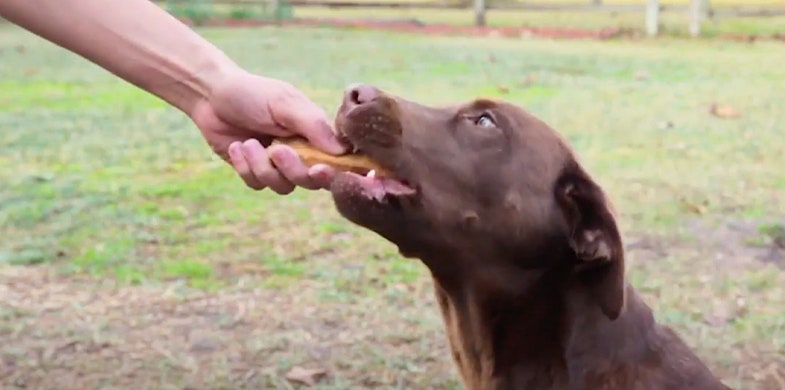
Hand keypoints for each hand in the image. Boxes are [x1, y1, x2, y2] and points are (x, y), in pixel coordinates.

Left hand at [189, 70, 346, 193]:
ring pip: (282, 186)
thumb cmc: (252, 93)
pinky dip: (245, 167)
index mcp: (315, 134)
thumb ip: (313, 125)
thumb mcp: (284, 103)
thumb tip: (341, 151)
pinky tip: (237, 147)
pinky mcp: (254, 172)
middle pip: (310, 181)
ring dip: (262, 167)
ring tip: (247, 143)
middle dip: (293, 170)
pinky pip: (257, 184)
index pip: (336, 162)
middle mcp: (301, 153)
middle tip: (277, 150)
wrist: (211, 96)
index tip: (319, 170)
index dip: (332, 173)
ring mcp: (277, 165)